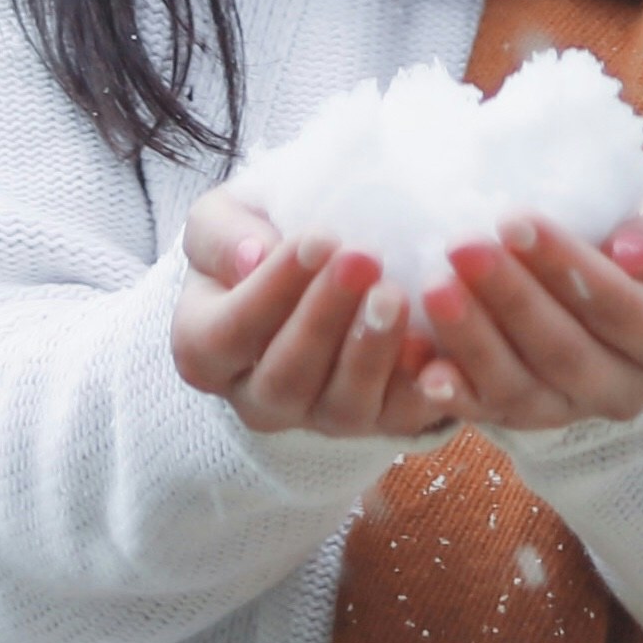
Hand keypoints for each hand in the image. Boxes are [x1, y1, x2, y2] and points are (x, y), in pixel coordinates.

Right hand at [173, 182, 459, 445]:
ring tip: (396, 294)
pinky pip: (400, 419)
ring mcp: (319, 417)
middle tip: (363, 260)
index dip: (272, 290)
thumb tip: (253, 256)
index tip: (318, 238)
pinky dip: (420, 390)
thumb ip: (223, 234)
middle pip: (284, 378)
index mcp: (206, 349)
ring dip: (371, 352)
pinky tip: (435, 352)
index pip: (229, 333)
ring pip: (341, 407)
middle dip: (325, 318)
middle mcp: (258, 398)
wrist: (316, 270)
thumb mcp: (223, 220)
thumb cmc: (260, 239)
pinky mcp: (379, 423)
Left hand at [410, 159, 642, 436]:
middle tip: (461, 247)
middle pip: (565, 352)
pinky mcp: (524, 416)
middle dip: (509, 299)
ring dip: (472, 342)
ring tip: (433, 289)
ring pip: (520, 388)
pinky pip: (485, 410)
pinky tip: (416, 359)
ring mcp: (573, 408)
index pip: (619, 306)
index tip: (513, 219)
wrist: (622, 269)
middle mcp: (628, 387)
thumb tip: (629, 252)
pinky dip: (449, 389)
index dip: (565, 267)